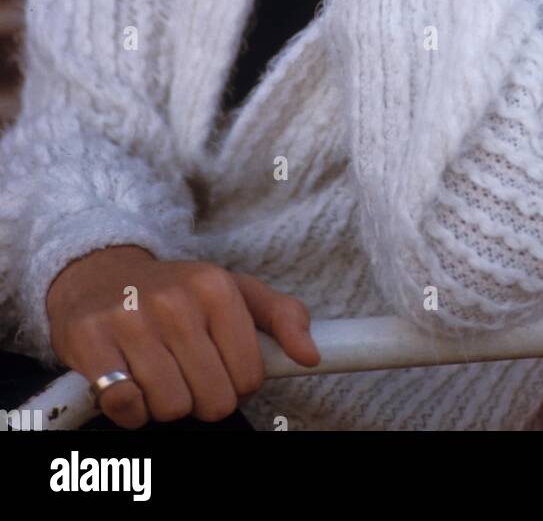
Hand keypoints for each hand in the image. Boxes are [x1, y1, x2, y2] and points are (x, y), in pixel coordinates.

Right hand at [45, 245, 319, 428]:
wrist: (101, 274)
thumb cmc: (177, 292)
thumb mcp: (234, 291)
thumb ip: (281, 317)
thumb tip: (310, 354)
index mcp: (215, 287)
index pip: (249, 376)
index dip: (236, 383)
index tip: (220, 367)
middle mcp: (174, 300)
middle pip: (212, 399)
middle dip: (202, 397)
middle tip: (186, 372)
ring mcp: (130, 319)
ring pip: (171, 407)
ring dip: (165, 403)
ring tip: (157, 373)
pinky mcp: (91, 340)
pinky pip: (126, 405)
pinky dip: (130, 409)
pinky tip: (129, 382)